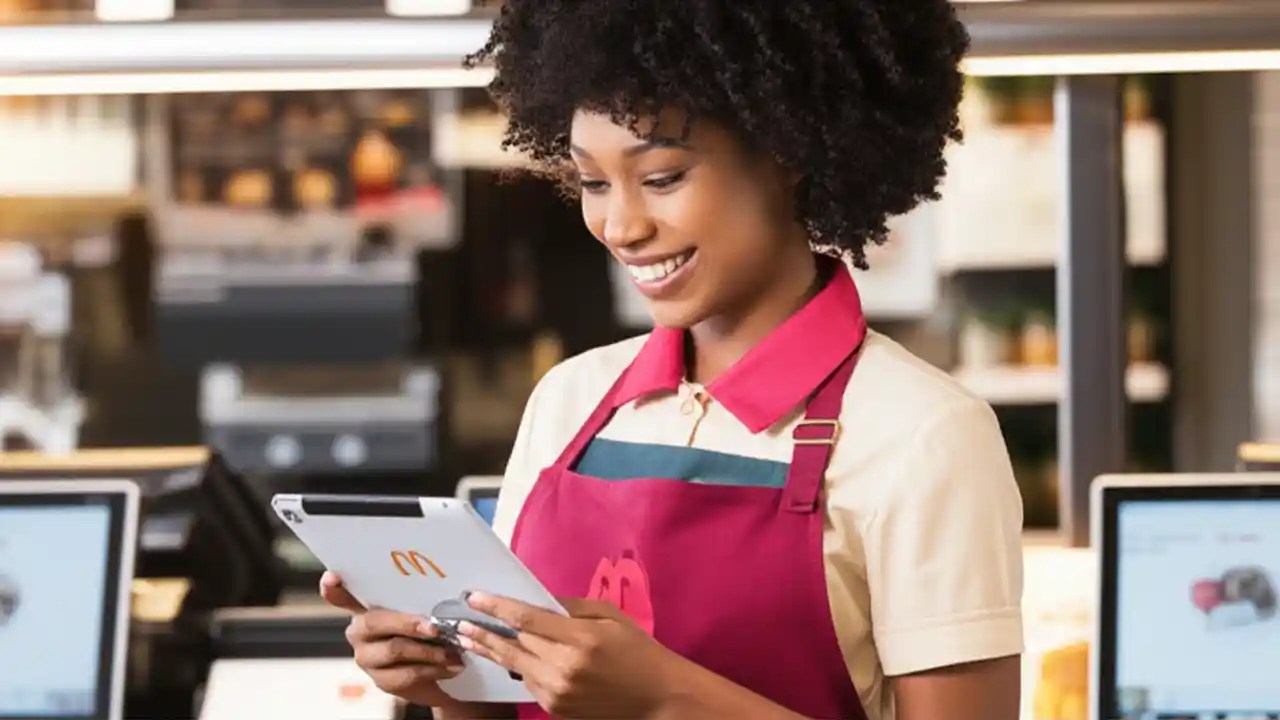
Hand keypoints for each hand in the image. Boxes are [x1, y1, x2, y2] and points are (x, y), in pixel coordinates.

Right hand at [320, 572, 465, 706]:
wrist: (435, 672)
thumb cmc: (426, 632)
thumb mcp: (422, 610)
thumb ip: (421, 598)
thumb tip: (441, 580)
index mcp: (365, 606)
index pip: (341, 595)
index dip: (333, 587)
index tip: (332, 577)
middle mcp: (358, 630)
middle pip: (374, 622)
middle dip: (407, 623)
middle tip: (434, 628)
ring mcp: (366, 657)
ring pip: (395, 650)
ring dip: (429, 651)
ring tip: (454, 649)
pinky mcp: (381, 680)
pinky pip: (407, 674)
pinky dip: (434, 669)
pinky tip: (453, 665)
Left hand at [457, 592, 682, 718]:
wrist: (657, 699)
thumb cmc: (638, 651)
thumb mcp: (611, 617)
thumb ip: (572, 608)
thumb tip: (538, 600)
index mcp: (580, 639)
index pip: (527, 620)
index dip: (497, 607)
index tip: (474, 596)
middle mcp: (563, 667)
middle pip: (513, 644)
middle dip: (484, 630)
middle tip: (458, 619)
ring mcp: (557, 691)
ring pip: (514, 665)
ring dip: (491, 650)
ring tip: (467, 636)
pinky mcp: (555, 708)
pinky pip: (527, 682)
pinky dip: (516, 667)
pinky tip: (502, 655)